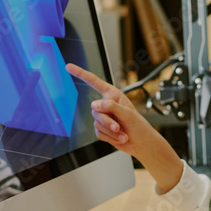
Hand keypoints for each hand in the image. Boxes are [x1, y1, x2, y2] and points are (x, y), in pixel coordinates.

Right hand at [65, 64, 180, 189]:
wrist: (141, 143)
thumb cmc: (138, 126)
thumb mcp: (127, 113)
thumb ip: (111, 106)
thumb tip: (94, 104)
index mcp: (113, 95)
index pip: (94, 82)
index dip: (80, 73)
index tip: (69, 67)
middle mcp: (106, 105)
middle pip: (96, 110)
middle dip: (108, 121)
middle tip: (118, 126)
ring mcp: (103, 118)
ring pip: (97, 123)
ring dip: (110, 131)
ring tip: (122, 132)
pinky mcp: (102, 130)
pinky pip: (98, 133)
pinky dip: (110, 138)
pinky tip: (120, 137)